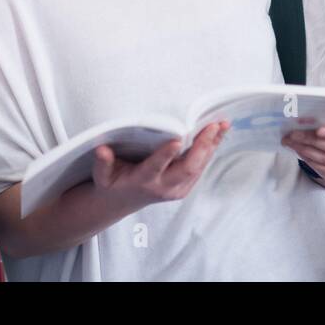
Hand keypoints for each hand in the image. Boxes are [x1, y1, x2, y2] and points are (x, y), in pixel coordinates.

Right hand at [90, 121, 228, 211]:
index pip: (156, 168)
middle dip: (202, 148)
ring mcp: (178, 188)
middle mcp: (164, 187)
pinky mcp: (187, 185)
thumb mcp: (102, 175)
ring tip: (223, 124)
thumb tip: (101, 149)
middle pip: (187, 169)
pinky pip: (202, 166)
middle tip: (212, 126)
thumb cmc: (113, 181)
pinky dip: (211, 148)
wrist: (123, 200)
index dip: (166, 155)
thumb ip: (103, 163)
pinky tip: (219, 132)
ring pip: (199, 167)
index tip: (177, 140)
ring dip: (212, 145)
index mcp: (143, 181)